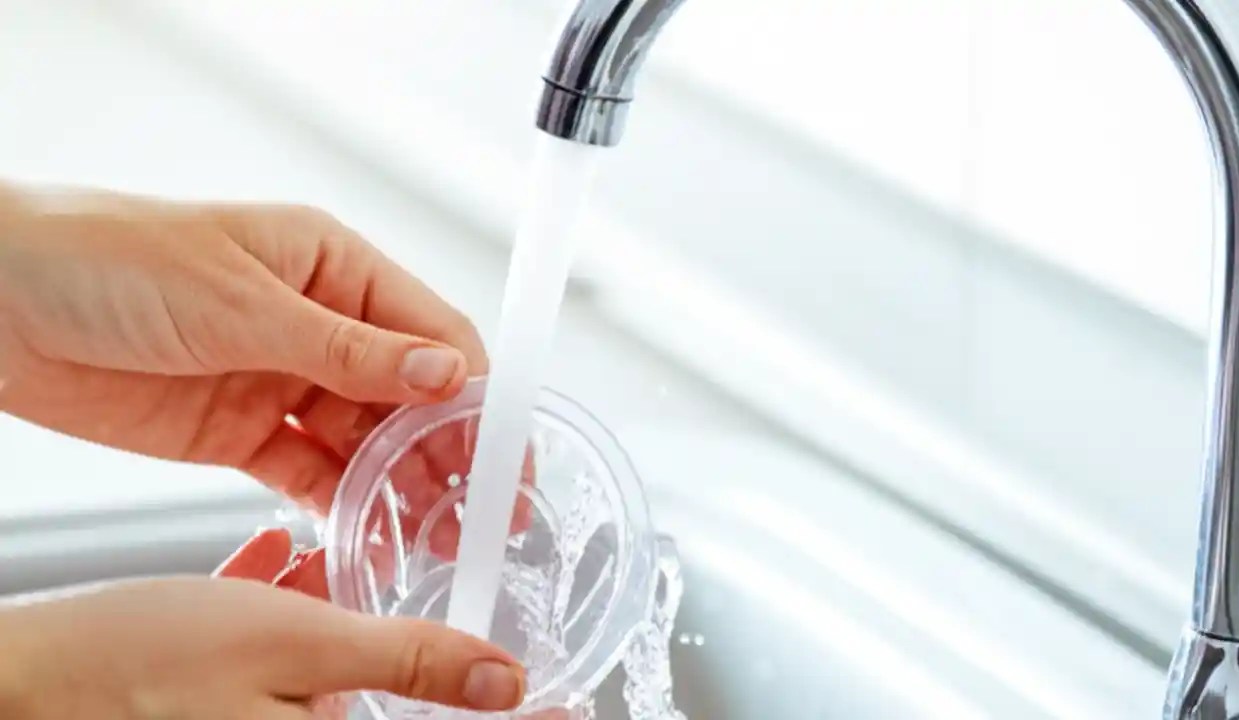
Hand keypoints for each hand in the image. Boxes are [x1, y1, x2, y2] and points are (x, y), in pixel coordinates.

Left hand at [0, 182, 486, 514]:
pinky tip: (364, 532)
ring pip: (364, 441)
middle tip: (479, 513)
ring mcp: (279, 380)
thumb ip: (347, 350)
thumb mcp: (241, 303)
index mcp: (331, 266)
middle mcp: (316, 323)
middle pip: (408, 396)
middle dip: (446, 453)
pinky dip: (337, 503)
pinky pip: (307, 471)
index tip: (502, 451)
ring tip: (431, 536)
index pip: (430, 333)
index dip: (474, 394)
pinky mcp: (239, 431)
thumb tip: (444, 372)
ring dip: (400, 486)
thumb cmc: (106, 259)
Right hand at [0, 575, 526, 719]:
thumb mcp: (293, 646)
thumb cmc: (139, 667)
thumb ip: (404, 662)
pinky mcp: (219, 708)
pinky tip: (271, 560)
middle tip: (454, 612)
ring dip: (343, 619)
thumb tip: (502, 683)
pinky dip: (282, 615)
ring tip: (334, 563)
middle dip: (422, 661)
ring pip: (330, 675)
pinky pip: (273, 663)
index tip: (569, 708)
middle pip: (392, 707)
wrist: (24, 680)